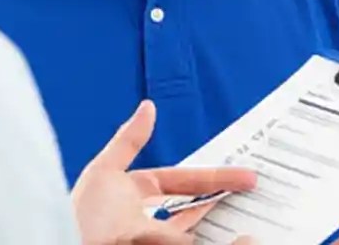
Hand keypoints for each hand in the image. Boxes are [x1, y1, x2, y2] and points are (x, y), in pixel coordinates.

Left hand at [72, 100, 257, 243]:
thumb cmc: (81, 220)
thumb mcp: (103, 175)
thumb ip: (128, 142)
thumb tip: (149, 107)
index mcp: (131, 200)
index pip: (180, 184)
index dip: (212, 178)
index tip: (246, 178)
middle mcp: (143, 224)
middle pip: (191, 213)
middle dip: (221, 202)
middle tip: (255, 195)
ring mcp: (153, 240)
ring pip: (197, 235)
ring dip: (227, 231)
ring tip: (257, 229)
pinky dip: (227, 243)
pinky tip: (247, 239)